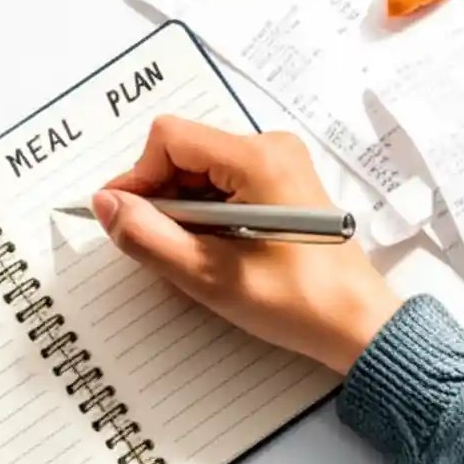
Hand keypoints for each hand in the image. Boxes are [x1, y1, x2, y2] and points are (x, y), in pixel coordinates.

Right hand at [96, 116, 401, 373]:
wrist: (357, 324)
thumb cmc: (298, 302)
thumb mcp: (208, 275)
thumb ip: (148, 236)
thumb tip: (106, 205)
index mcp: (257, 158)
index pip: (169, 139)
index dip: (137, 177)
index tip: (125, 220)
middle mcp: (270, 147)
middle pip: (184, 152)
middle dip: (161, 198)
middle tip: (164, 247)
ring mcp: (279, 163)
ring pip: (199, 170)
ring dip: (184, 210)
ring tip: (197, 255)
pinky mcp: (281, 182)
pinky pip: (223, 183)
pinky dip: (206, 214)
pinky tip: (216, 250)